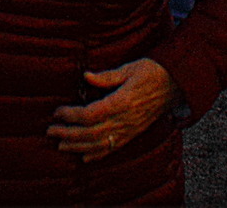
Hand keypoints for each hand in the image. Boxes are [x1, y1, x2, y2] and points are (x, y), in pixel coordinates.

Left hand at [46, 58, 182, 159]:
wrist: (176, 84)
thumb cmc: (152, 71)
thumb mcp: (129, 68)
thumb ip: (107, 76)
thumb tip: (86, 77)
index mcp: (122, 102)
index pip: (91, 114)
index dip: (72, 115)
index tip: (57, 112)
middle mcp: (125, 120)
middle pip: (92, 132)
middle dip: (69, 133)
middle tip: (50, 130)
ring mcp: (130, 129)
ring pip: (100, 143)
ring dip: (78, 146)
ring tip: (60, 144)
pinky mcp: (133, 133)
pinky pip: (114, 148)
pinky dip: (98, 154)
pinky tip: (84, 157)